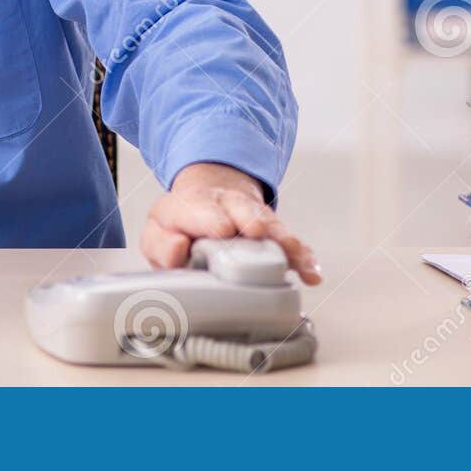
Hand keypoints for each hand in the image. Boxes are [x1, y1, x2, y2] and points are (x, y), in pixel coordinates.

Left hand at [141, 161, 320, 284]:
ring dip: (282, 240)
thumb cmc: (182, 224)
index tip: (223, 229)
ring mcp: (254, 217)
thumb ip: (161, 244)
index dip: (211, 219)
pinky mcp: (273, 234)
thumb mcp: (159, 232)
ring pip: (271, 224)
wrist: (209, 200)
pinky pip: (290, 243)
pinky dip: (302, 257)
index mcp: (193, 205)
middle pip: (242, 208)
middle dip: (249, 219)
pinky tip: (311, 271)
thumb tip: (178, 249)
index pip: (200, 209)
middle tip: (256, 231)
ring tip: (294, 256)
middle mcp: (228, 206)